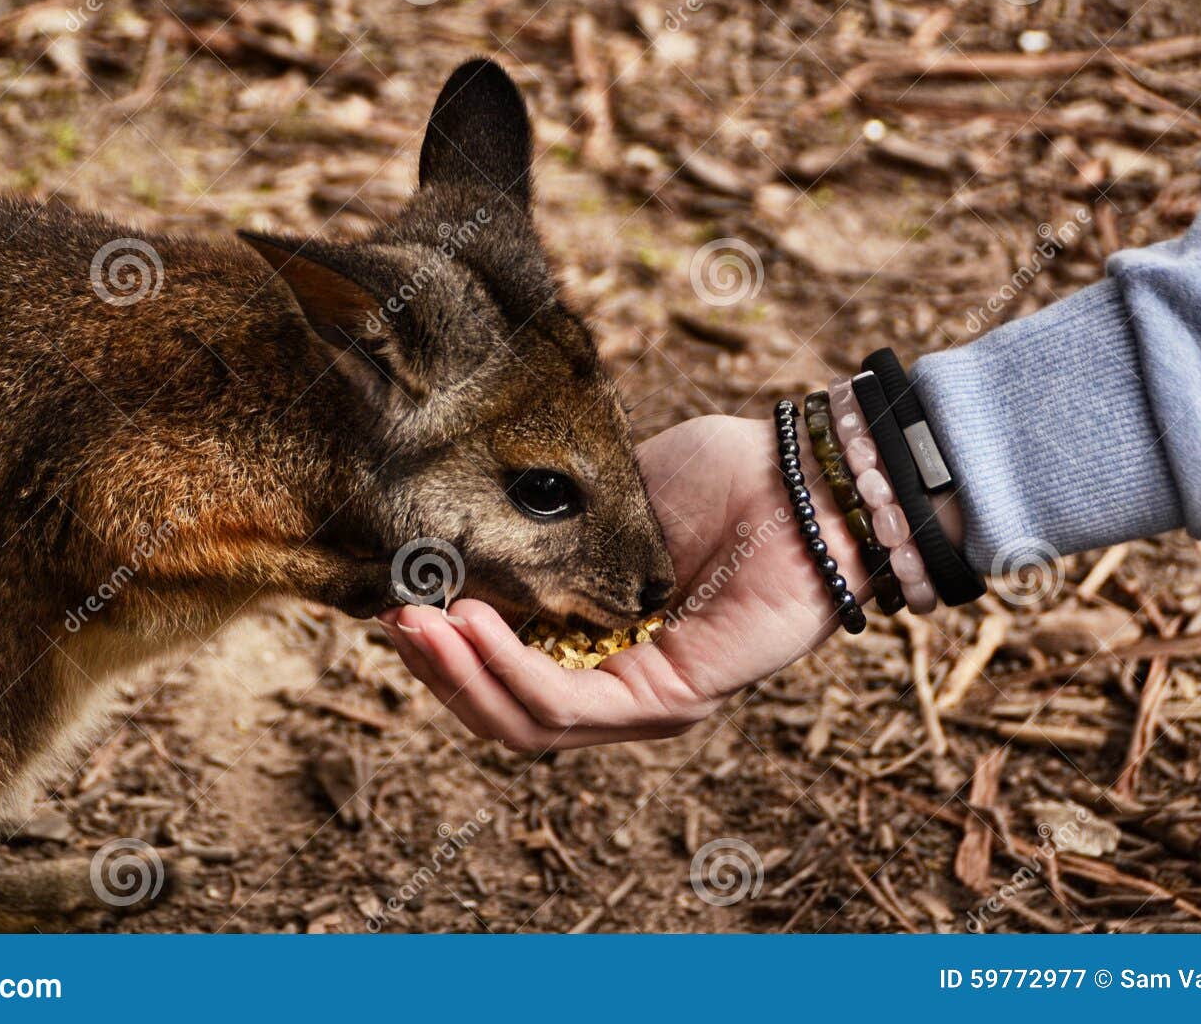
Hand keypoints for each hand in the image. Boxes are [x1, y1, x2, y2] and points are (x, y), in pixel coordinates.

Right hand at [379, 414, 944, 750]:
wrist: (810, 478)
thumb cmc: (727, 479)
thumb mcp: (612, 501)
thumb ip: (550, 531)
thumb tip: (469, 530)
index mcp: (605, 639)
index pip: (510, 672)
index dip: (447, 650)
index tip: (393, 602)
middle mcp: (623, 682)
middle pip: (507, 713)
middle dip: (438, 671)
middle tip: (389, 618)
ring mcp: (649, 701)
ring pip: (527, 722)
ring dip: (459, 675)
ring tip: (414, 621)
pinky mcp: (673, 700)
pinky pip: (569, 705)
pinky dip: (509, 669)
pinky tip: (469, 624)